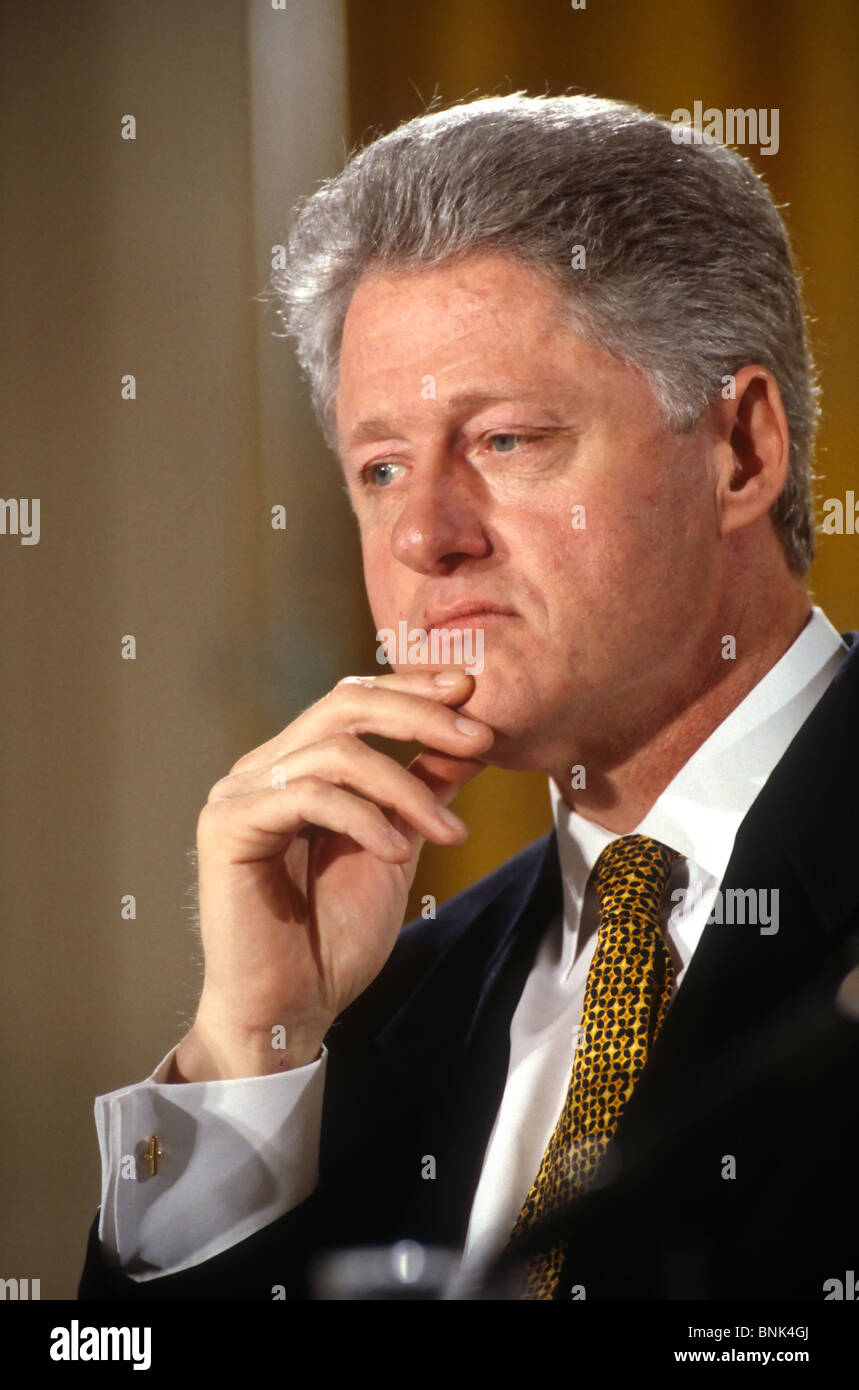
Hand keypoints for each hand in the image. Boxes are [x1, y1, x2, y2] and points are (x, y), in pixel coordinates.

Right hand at [172, 669, 492, 1079]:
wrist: (291, 1008)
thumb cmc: (334, 936)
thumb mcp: (396, 846)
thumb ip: (422, 791)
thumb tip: (470, 741)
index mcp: (296, 765)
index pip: (353, 700)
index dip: (412, 688)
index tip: (471, 691)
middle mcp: (262, 768)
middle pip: (343, 706)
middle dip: (419, 715)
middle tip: (478, 737)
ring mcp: (239, 793)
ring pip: (336, 752)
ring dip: (406, 789)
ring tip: (448, 835)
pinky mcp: (227, 826)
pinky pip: (309, 795)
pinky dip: (365, 819)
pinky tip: (397, 853)